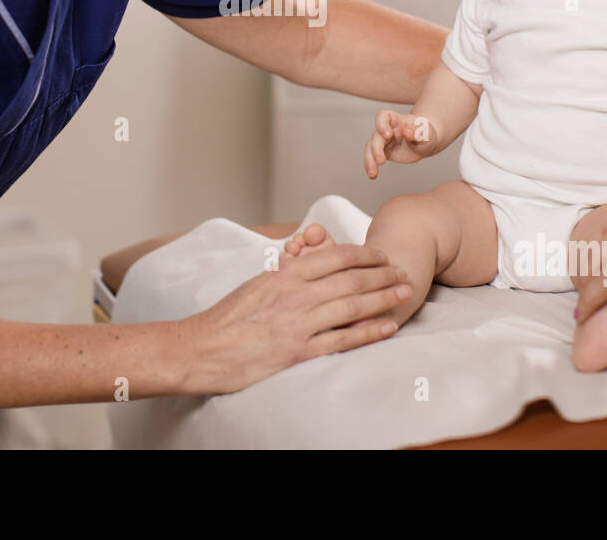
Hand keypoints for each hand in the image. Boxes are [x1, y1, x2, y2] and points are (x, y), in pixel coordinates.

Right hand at [178, 243, 410, 393]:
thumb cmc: (228, 316)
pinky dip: (368, 332)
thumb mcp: (258, 282)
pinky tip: (386, 326)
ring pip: (352, 307)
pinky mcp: (299, 352)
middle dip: (382, 275)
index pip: (335, 257)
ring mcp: (299, 324)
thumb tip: (309, 263)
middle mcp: (296, 295)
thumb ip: (287, 273)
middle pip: (351, 280)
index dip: (364, 255)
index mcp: (286, 274)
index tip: (381, 255)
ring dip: (383, 299)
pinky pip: (342, 340)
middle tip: (402, 273)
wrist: (203, 347)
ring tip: (403, 294)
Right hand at [365, 109, 437, 177]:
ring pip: (370, 147)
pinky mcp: (383, 152)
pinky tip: (373, 175)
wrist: (425, 141)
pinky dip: (371, 166)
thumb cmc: (426, 133)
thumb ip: (418, 133)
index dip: (382, 124)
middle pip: (376, 135)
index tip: (388, 135)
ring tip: (373, 174)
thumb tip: (407, 132)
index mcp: (396, 120)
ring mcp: (384, 141)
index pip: (383, 116)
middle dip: (376, 148)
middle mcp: (387, 129)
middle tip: (381, 161)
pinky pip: (373, 157)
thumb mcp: (426, 133)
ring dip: (370, 160)